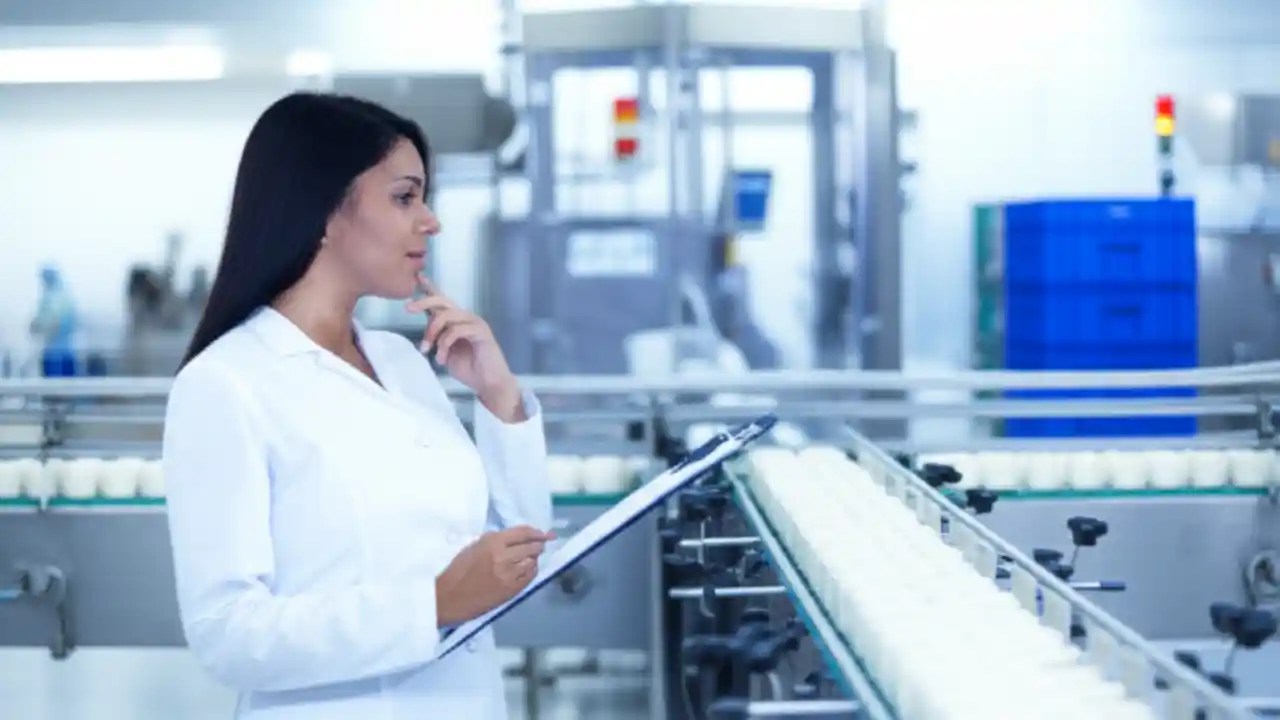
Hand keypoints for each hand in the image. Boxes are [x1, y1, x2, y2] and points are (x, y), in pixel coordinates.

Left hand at [405, 275, 521, 415]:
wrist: (490, 384)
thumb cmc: (470, 370)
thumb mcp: (446, 352)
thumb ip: (438, 339)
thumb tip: (426, 332)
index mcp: (457, 321)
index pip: (442, 301)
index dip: (430, 289)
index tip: (418, 278)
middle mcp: (466, 318)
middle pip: (442, 301)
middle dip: (423, 302)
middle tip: (408, 309)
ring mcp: (475, 323)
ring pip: (446, 315)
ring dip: (432, 333)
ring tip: (428, 351)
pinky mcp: (481, 332)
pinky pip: (456, 330)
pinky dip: (444, 344)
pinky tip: (442, 358)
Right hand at [434, 525, 555, 626]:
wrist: (450, 598)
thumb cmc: (458, 569)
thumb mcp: (474, 546)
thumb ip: (496, 540)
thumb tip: (516, 538)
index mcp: (493, 543)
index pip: (523, 533)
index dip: (537, 532)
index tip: (544, 533)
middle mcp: (504, 557)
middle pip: (532, 547)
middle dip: (539, 544)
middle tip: (541, 543)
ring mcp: (510, 575)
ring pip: (533, 562)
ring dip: (534, 558)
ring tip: (532, 556)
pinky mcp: (512, 590)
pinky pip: (529, 577)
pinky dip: (531, 570)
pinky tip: (527, 569)